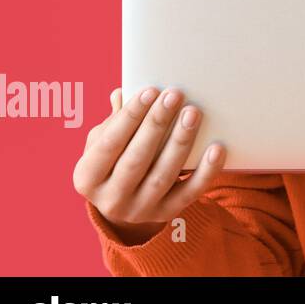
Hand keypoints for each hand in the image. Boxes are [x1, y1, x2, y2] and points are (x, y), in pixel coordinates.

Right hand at [72, 86, 227, 245]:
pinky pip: (190, 193)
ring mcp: (140, 209)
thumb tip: (122, 93)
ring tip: (193, 113)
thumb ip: (113, 121)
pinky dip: (206, 171)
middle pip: (136, 160)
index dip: (129, 117)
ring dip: (180, 142)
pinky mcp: (167, 213)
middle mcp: (111, 198)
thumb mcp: (103, 144)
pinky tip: (216, 148)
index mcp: (87, 177)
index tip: (150, 90)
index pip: (108, 144)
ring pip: (163, 175)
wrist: (126, 205)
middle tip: (175, 94)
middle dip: (157, 124)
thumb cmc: (115, 161)